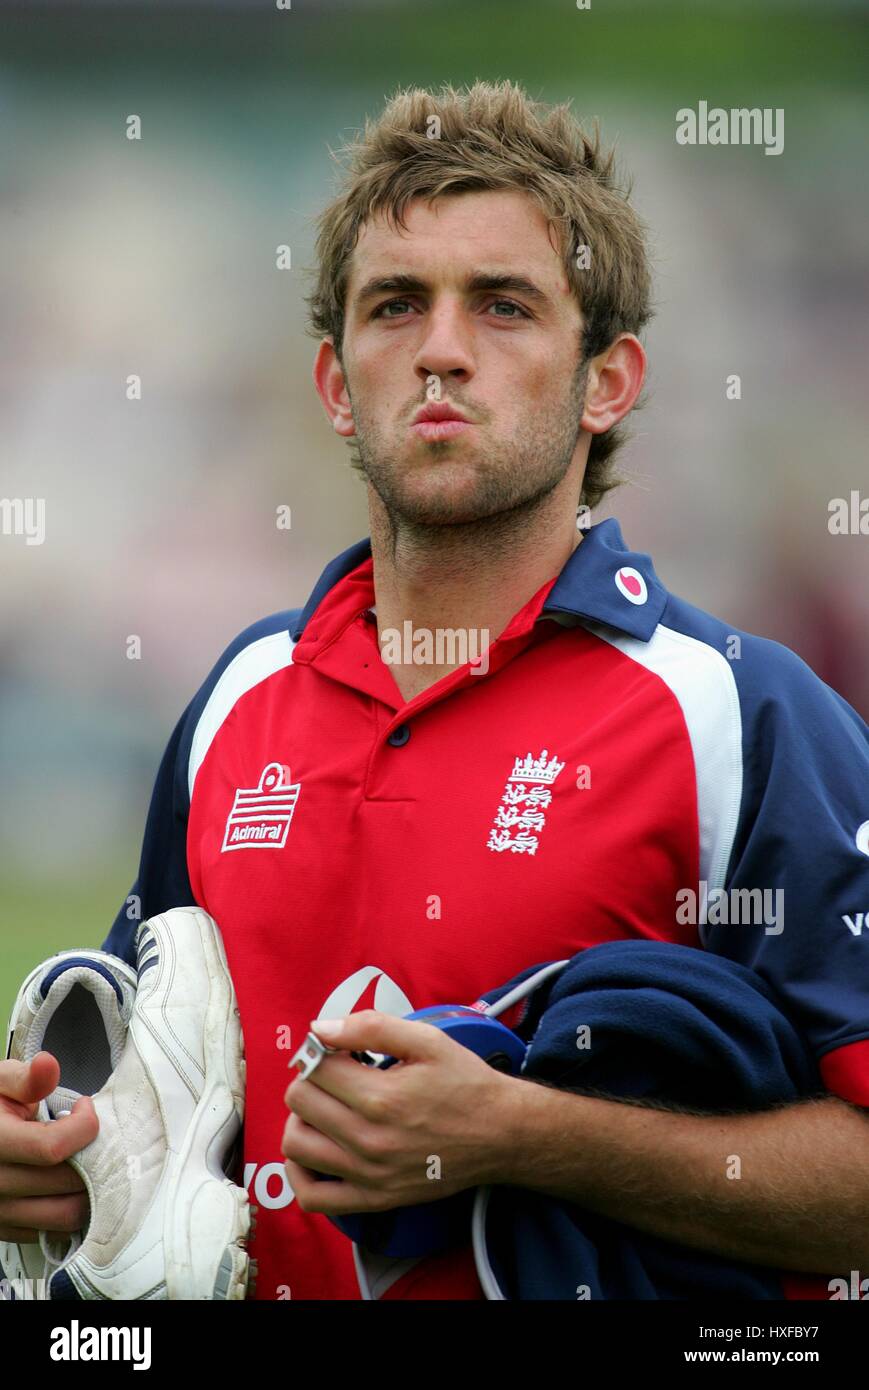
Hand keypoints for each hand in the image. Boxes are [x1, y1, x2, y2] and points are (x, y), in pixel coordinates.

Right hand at [0, 1052, 96, 1243]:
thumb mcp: (1, 1081)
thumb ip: (27, 1078)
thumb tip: (47, 1065)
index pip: (53, 1147)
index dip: (83, 1125)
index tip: (85, 1108)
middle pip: (65, 1182)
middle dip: (93, 1156)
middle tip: (95, 1136)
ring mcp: (0, 1211)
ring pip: (64, 1214)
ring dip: (88, 1190)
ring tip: (88, 1161)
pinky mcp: (5, 1228)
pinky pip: (52, 1231)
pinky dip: (69, 1210)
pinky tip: (71, 1185)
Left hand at [281, 1010, 516, 1215]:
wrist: (501, 1134)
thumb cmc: (464, 1082)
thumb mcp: (427, 1039)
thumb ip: (371, 1027)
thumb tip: (320, 1028)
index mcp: (381, 1097)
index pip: (315, 1068)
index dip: (320, 1052)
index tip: (340, 1052)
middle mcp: (370, 1139)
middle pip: (300, 1102)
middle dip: (311, 1079)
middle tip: (337, 1076)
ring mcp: (369, 1175)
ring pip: (296, 1145)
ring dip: (302, 1119)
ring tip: (327, 1107)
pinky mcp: (374, 1199)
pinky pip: (313, 1197)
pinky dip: (301, 1173)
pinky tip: (317, 1148)